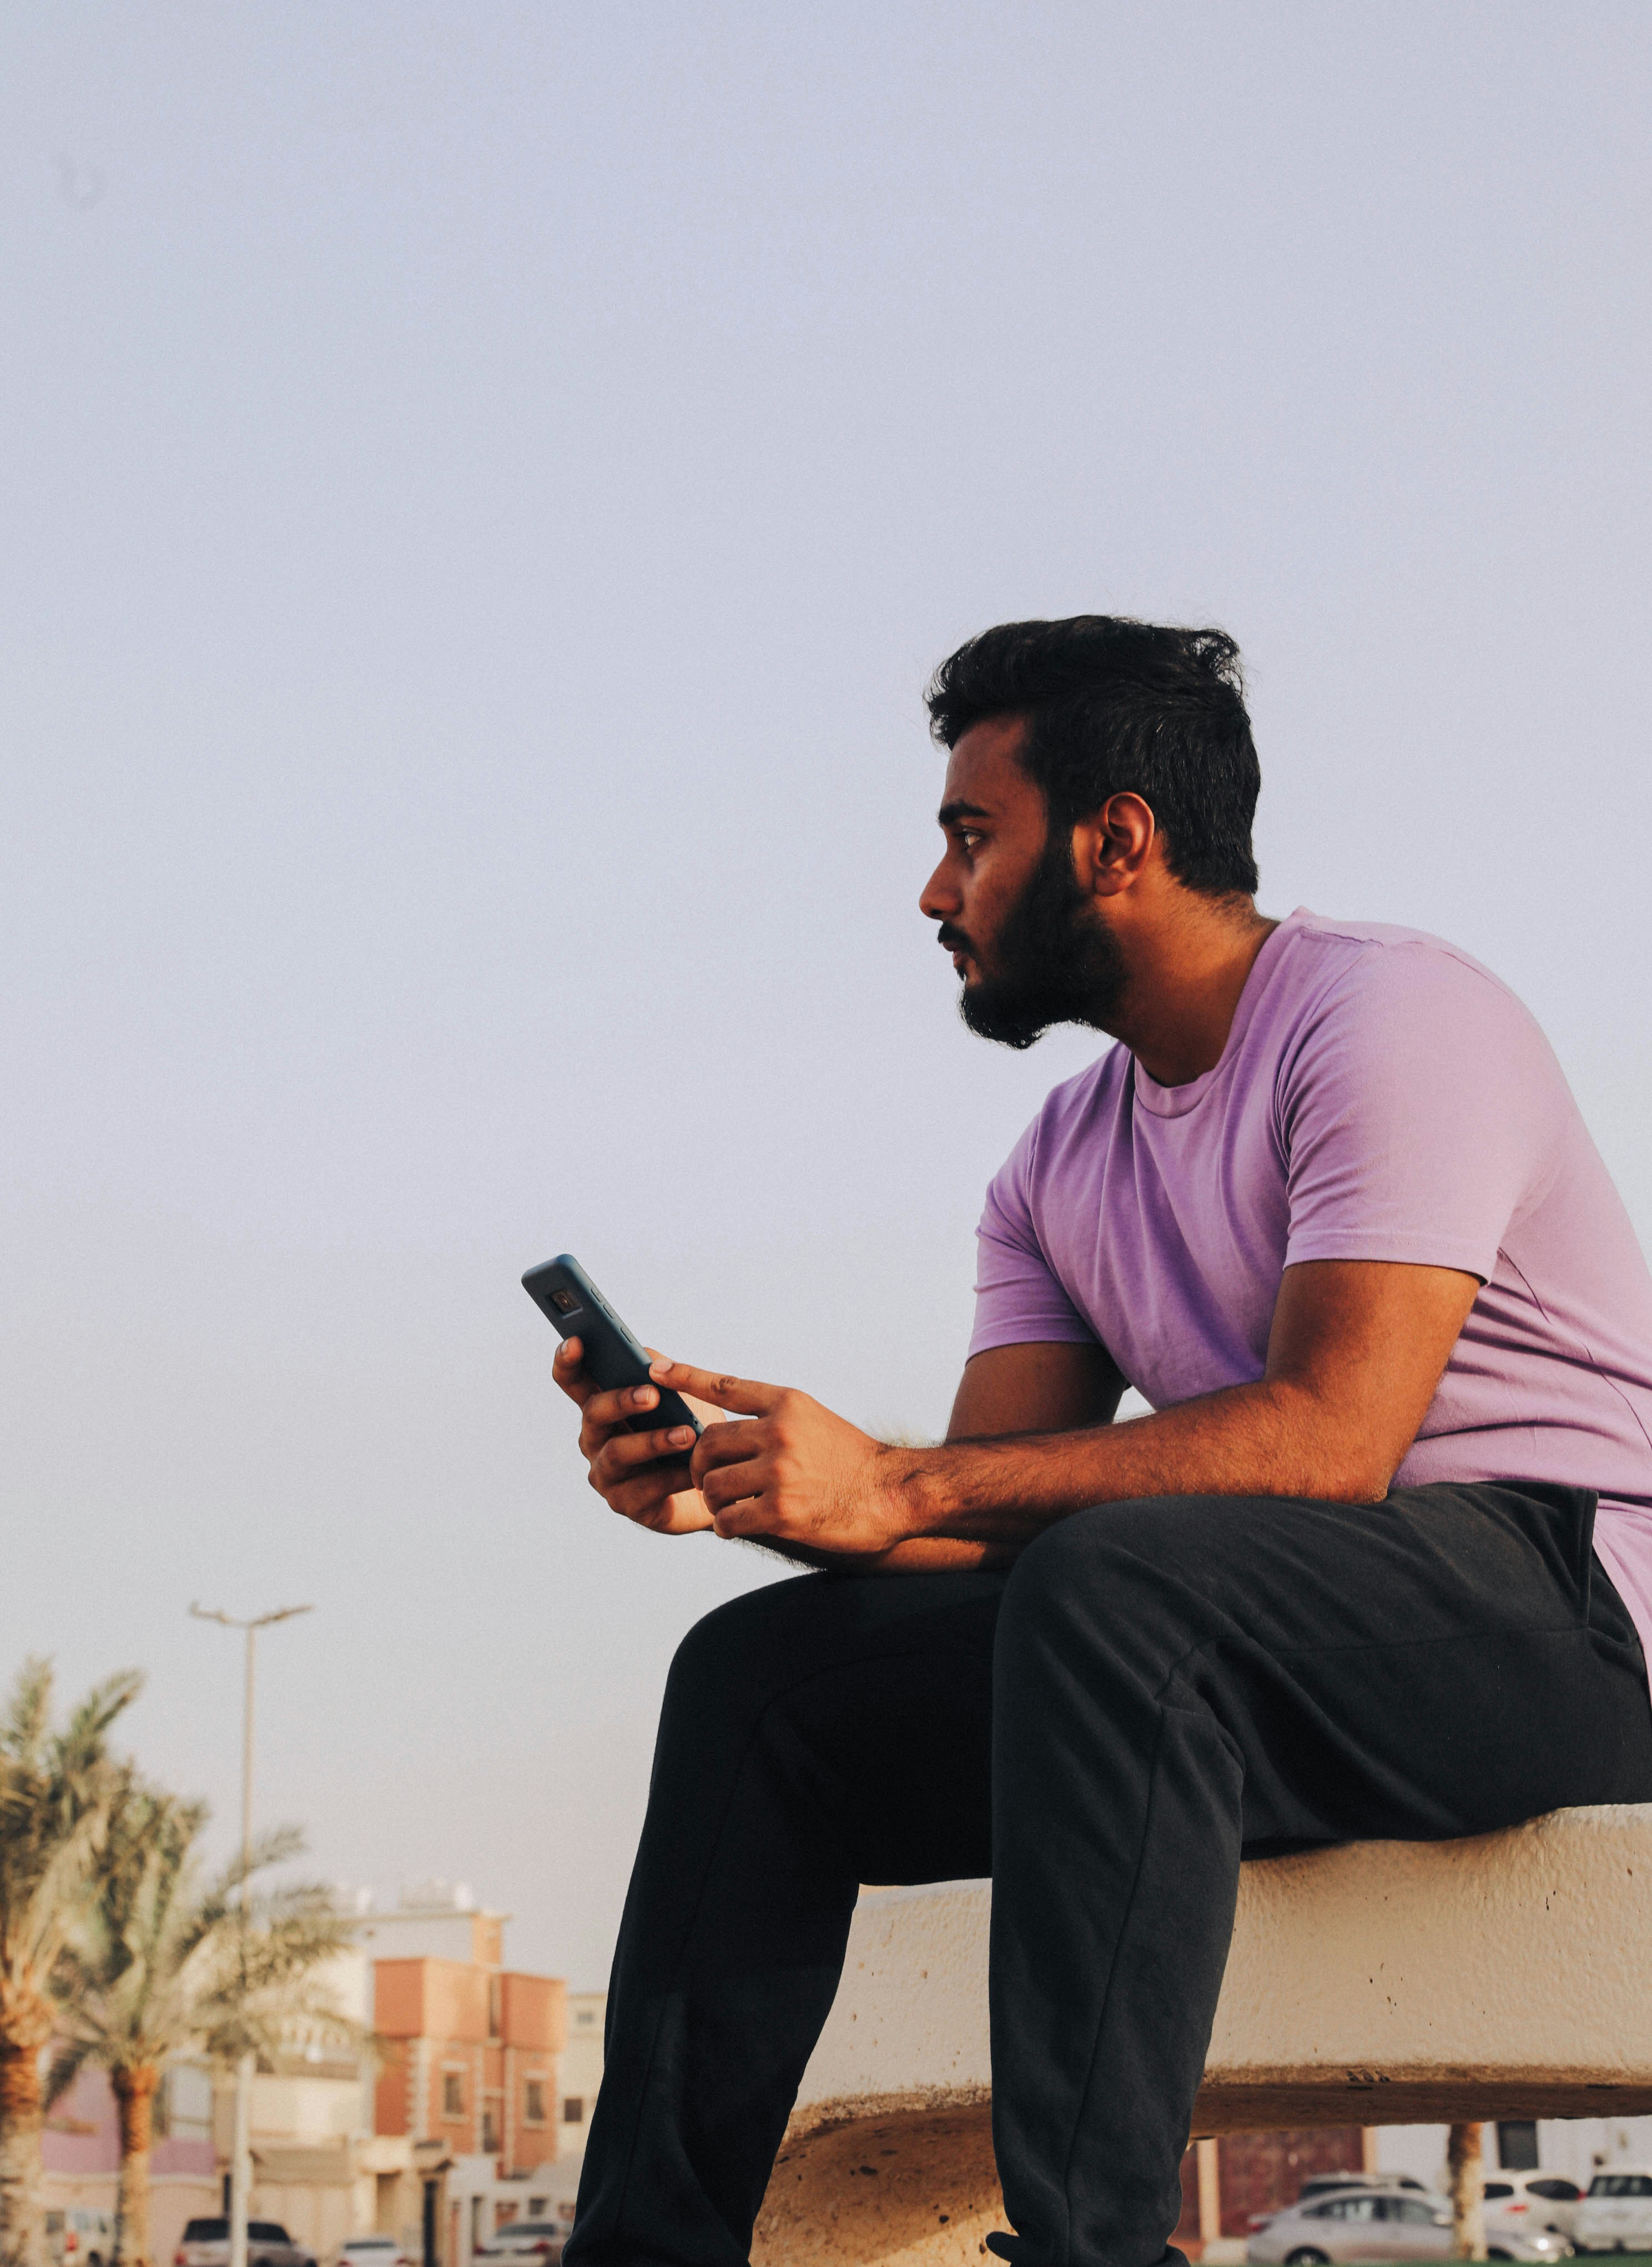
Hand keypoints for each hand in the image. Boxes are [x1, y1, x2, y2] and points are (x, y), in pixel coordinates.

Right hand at [552, 1337, 725, 1535]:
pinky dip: (669, 1477)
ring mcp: (607, 1474)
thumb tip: (651, 1361)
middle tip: (652, 1395)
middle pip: (593, 1414)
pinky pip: (642, 1490)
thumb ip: (663, 1372)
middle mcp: (596, 1439)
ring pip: (616, 1454)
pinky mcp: (627, 1504)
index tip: (576, 1342)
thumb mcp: (682, 1394)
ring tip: (687, 1434)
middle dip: (620, 1401)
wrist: (718, 1480)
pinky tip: (691, 1471)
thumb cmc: (692, 1429)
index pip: (573, 1380)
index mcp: (603, 1406)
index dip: (568, 1362)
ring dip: (652, 1441)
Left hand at [646, 1359, 914, 1557]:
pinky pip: (728, 1519)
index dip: (686, 1377)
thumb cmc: (850, 1460)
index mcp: (787, 1403)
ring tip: (726, 1506)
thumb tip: (723, 1429)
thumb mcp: (814, 1419)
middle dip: (699, 1466)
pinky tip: (737, 1526)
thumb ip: (772, 1417)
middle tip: (707, 1480)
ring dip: (712, 1500)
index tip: (655, 1369)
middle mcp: (780, 1432)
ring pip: (712, 1484)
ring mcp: (780, 1472)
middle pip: (708, 1443)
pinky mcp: (782, 1512)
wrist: (893, 1494)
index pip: (724, 1387)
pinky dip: (725, 1526)